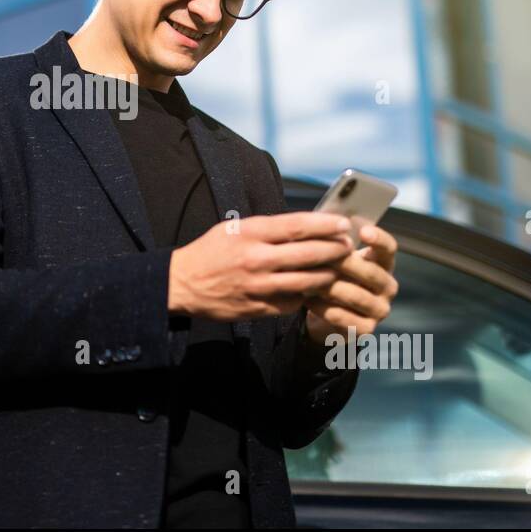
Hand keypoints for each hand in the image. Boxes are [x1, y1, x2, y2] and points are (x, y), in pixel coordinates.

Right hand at [168, 212, 353, 321]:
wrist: (182, 284)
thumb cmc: (210, 251)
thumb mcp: (234, 229)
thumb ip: (266, 228)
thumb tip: (303, 226)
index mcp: (250, 234)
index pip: (296, 226)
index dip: (325, 225)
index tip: (343, 223)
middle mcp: (256, 259)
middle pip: (308, 254)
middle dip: (334, 250)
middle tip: (347, 247)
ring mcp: (258, 286)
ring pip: (306, 281)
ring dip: (327, 275)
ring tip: (336, 269)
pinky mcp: (258, 307)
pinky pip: (292, 302)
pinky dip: (306, 295)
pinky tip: (313, 290)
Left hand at [302, 224, 397, 345]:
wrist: (327, 317)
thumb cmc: (334, 278)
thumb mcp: (338, 261)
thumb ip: (336, 246)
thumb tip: (322, 227)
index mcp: (384, 265)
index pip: (389, 249)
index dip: (379, 239)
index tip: (363, 230)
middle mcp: (388, 287)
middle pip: (371, 272)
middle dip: (345, 263)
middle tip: (322, 255)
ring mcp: (380, 310)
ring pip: (355, 296)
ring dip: (330, 286)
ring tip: (308, 278)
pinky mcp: (366, 330)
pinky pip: (343, 317)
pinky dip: (322, 308)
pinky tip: (307, 299)